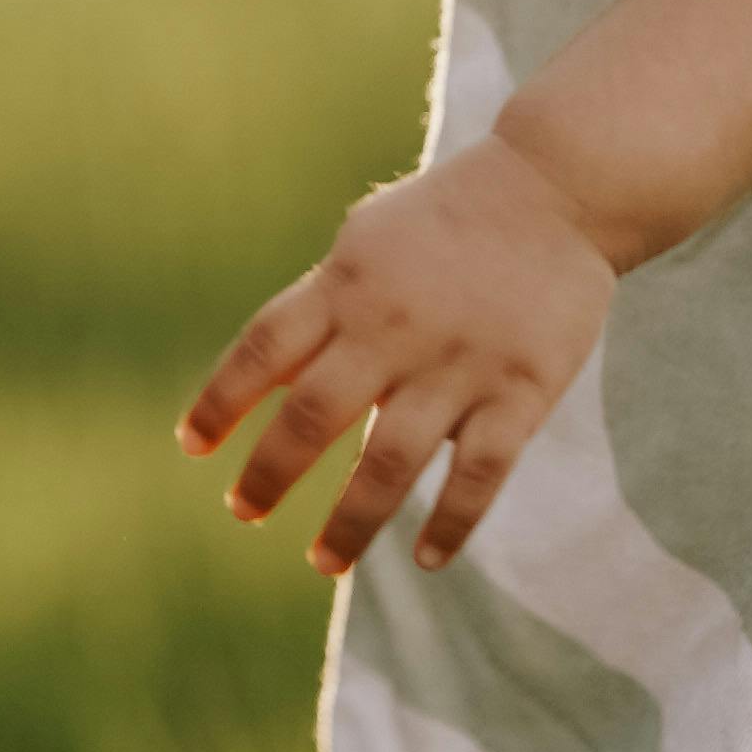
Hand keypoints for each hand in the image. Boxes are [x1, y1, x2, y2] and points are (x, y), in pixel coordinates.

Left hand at [174, 134, 619, 574]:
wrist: (558, 188)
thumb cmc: (448, 219)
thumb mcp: (368, 240)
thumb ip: (324, 303)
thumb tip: (271, 377)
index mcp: (346, 285)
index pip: (263, 349)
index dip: (221, 400)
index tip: (192, 445)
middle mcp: (392, 328)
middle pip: (313, 416)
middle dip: (270, 473)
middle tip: (244, 512)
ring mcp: (458, 364)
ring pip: (390, 463)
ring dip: (351, 522)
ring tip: (325, 563)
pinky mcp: (521, 391)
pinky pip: (479, 474)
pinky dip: (451, 522)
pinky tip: (425, 558)